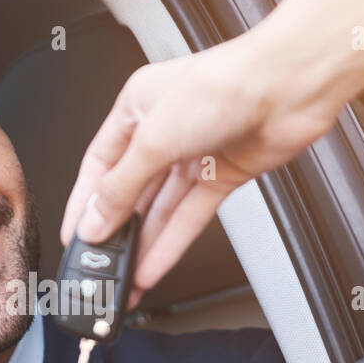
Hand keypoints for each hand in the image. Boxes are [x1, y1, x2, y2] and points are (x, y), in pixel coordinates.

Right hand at [59, 28, 336, 309]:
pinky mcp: (222, 175)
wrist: (289, 86)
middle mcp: (163, 131)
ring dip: (142, 245)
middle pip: (129, 191)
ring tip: (124, 278)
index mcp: (136, 108)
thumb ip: (120, 187)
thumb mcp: (153, 138)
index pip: (98, 166)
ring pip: (159, 210)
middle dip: (115, 230)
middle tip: (100, 266)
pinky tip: (153, 266)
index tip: (75, 237)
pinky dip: (171, 244)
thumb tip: (94, 220)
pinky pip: (188, 217)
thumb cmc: (225, 84)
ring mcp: (194, 155)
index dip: (84, 204)